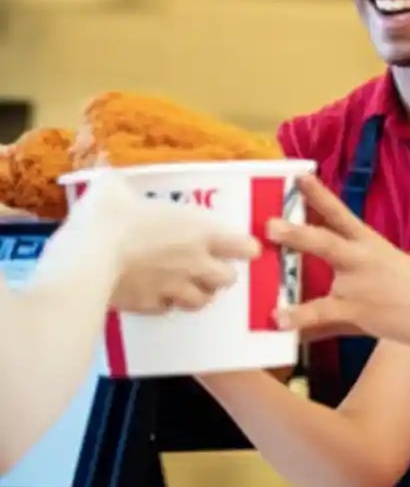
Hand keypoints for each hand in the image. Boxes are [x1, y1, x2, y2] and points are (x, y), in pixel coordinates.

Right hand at [77, 173, 260, 313]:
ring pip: (202, 300)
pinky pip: (168, 309)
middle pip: (228, 278)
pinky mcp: (150, 307)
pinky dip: (167, 304)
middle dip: (223, 273)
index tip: (245, 247)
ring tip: (189, 285)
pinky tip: (157, 296)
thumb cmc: (110, 217)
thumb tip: (109, 177)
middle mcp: (194, 263)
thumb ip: (118, 184)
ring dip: (199, 293)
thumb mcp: (112, 188)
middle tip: (211, 266)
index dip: (246, 247)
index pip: (242, 245)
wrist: (87, 261)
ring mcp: (174, 288)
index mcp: (199, 231)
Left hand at [267, 175, 409, 345]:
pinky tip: (278, 318)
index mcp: (369, 243)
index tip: (298, 176)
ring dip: (298, 248)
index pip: (340, 214)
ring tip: (268, 248)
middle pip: (327, 235)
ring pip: (326, 259)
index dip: (318, 194)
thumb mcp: (384, 276)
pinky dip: (299, 316)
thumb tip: (308, 313)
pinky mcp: (360, 308)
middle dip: (296, 227)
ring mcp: (361, 282)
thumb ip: (345, 288)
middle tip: (268, 222)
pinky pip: (323, 311)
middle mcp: (364, 257)